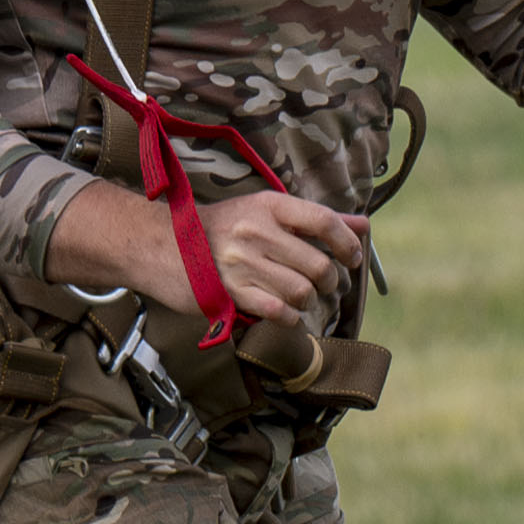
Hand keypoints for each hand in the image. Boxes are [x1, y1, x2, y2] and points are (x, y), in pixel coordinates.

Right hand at [53, 180, 360, 321]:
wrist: (161, 245)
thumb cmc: (221, 228)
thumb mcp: (266, 211)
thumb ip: (316, 219)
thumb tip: (363, 225)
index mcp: (269, 205)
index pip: (324, 222)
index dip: (348, 243)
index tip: (353, 257)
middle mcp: (257, 231)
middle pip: (319, 265)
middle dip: (332, 282)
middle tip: (329, 286)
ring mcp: (242, 263)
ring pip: (302, 292)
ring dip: (311, 302)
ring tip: (304, 299)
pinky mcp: (229, 292)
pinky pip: (278, 312)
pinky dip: (290, 317)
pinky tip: (284, 312)